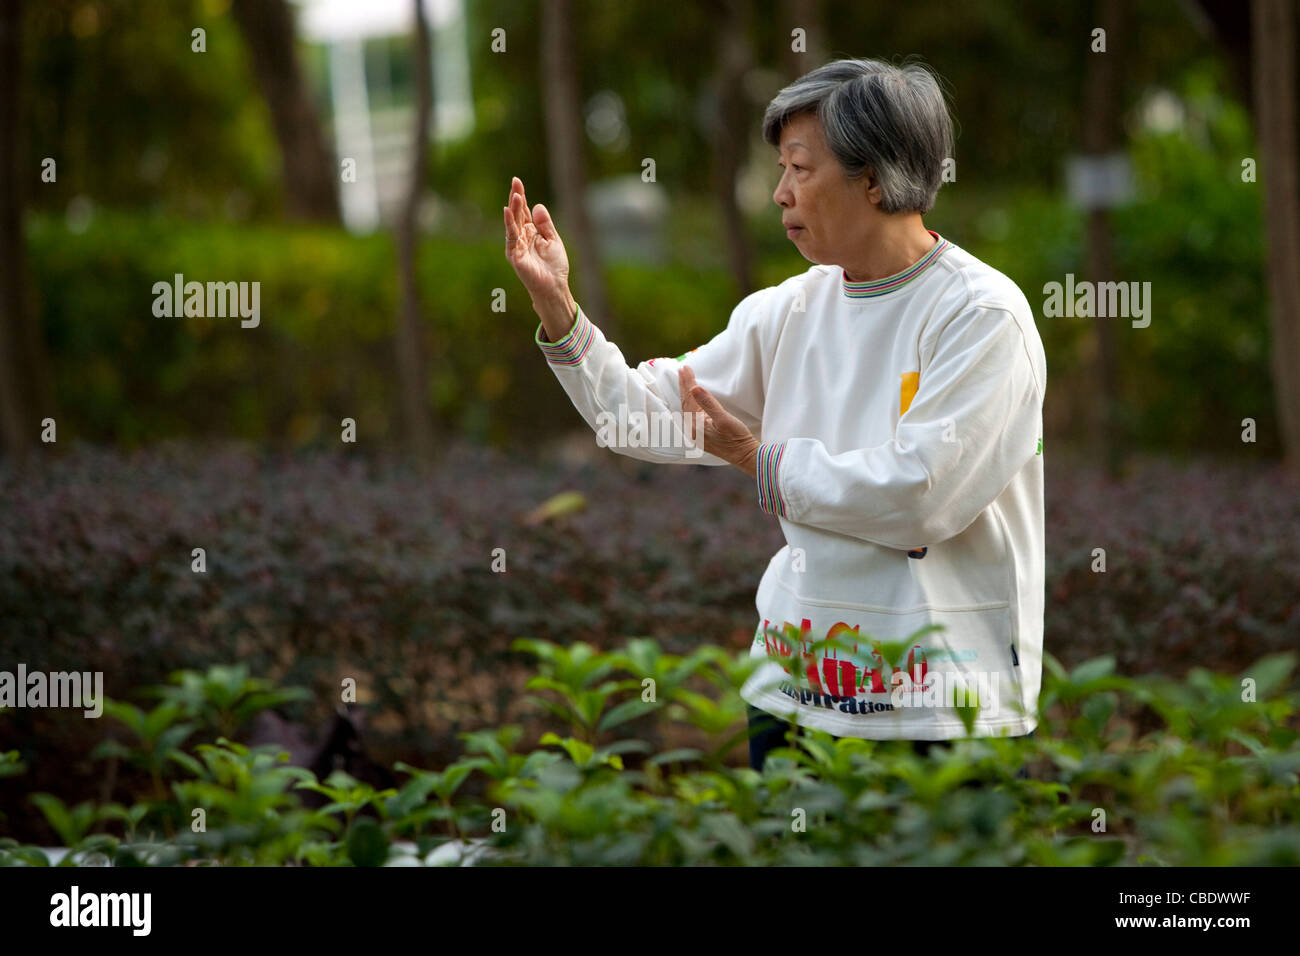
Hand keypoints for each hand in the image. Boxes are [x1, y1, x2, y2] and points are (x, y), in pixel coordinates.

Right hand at [504, 176, 570, 302]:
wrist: (554, 286)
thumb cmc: (554, 266)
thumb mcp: (553, 240)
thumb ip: (545, 224)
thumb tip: (537, 205)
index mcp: (531, 232)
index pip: (524, 211)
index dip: (521, 197)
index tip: (517, 181)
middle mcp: (521, 236)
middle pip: (517, 213)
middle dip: (516, 197)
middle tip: (515, 181)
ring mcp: (516, 245)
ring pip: (513, 222)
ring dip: (513, 208)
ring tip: (515, 194)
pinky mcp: (514, 254)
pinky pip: (511, 236)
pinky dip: (509, 223)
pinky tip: (508, 211)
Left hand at [679, 365, 760, 475]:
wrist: (745, 456)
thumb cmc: (736, 438)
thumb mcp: (723, 418)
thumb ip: (708, 403)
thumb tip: (694, 388)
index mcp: (695, 425)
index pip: (689, 398)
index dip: (687, 382)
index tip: (686, 367)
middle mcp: (692, 430)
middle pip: (685, 402)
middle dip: (684, 385)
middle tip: (682, 369)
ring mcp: (696, 433)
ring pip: (687, 408)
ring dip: (686, 393)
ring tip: (685, 380)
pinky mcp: (702, 435)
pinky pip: (692, 414)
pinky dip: (690, 403)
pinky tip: (691, 400)